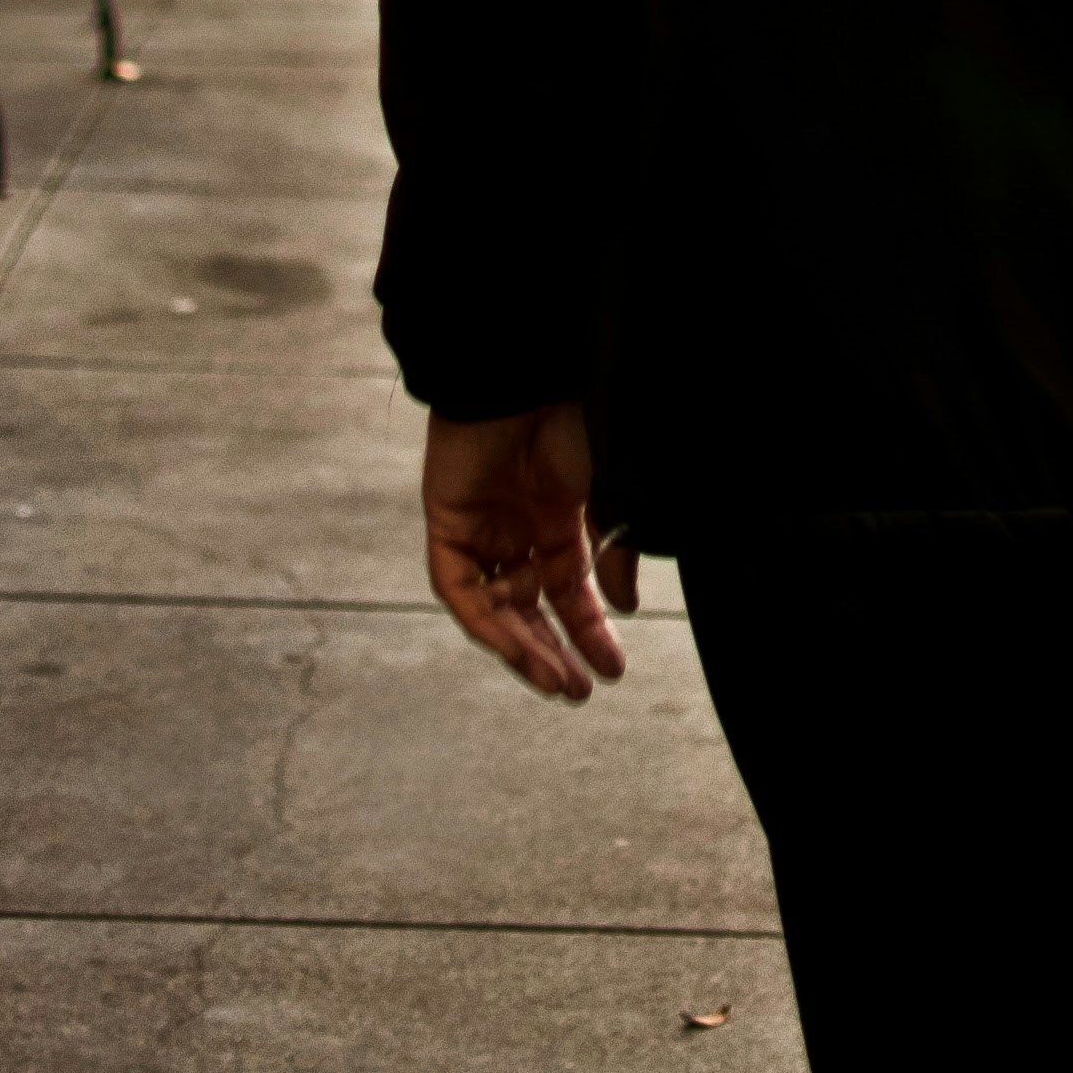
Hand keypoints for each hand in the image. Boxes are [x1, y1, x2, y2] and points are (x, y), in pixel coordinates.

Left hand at [421, 400, 637, 703]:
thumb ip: (614, 551)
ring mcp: (481, 530)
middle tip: (578, 692)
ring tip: (555, 682)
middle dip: (554, 652)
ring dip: (523, 649)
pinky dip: (485, 622)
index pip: (569, 591)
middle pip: (530, 609)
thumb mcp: (606, 495)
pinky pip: (461, 589)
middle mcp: (517, 531)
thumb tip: (625, 606)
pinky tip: (515, 648)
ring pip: (495, 609)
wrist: (523, 380)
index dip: (589, 632)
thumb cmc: (571, 422)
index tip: (613, 671)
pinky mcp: (448, 526)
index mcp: (557, 519)